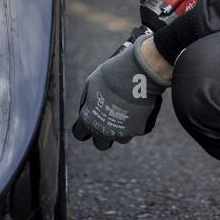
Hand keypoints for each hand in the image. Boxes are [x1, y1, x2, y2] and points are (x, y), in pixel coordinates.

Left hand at [70, 31, 171, 149]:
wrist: (137, 75)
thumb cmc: (111, 76)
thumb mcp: (91, 83)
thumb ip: (86, 99)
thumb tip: (85, 108)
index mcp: (88, 121)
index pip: (80, 134)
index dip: (83, 129)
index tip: (87, 123)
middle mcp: (104, 132)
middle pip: (101, 144)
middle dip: (102, 135)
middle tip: (108, 121)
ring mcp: (123, 133)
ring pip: (121, 138)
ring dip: (121, 128)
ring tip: (126, 110)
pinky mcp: (139, 130)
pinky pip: (136, 129)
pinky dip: (136, 121)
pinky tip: (138, 107)